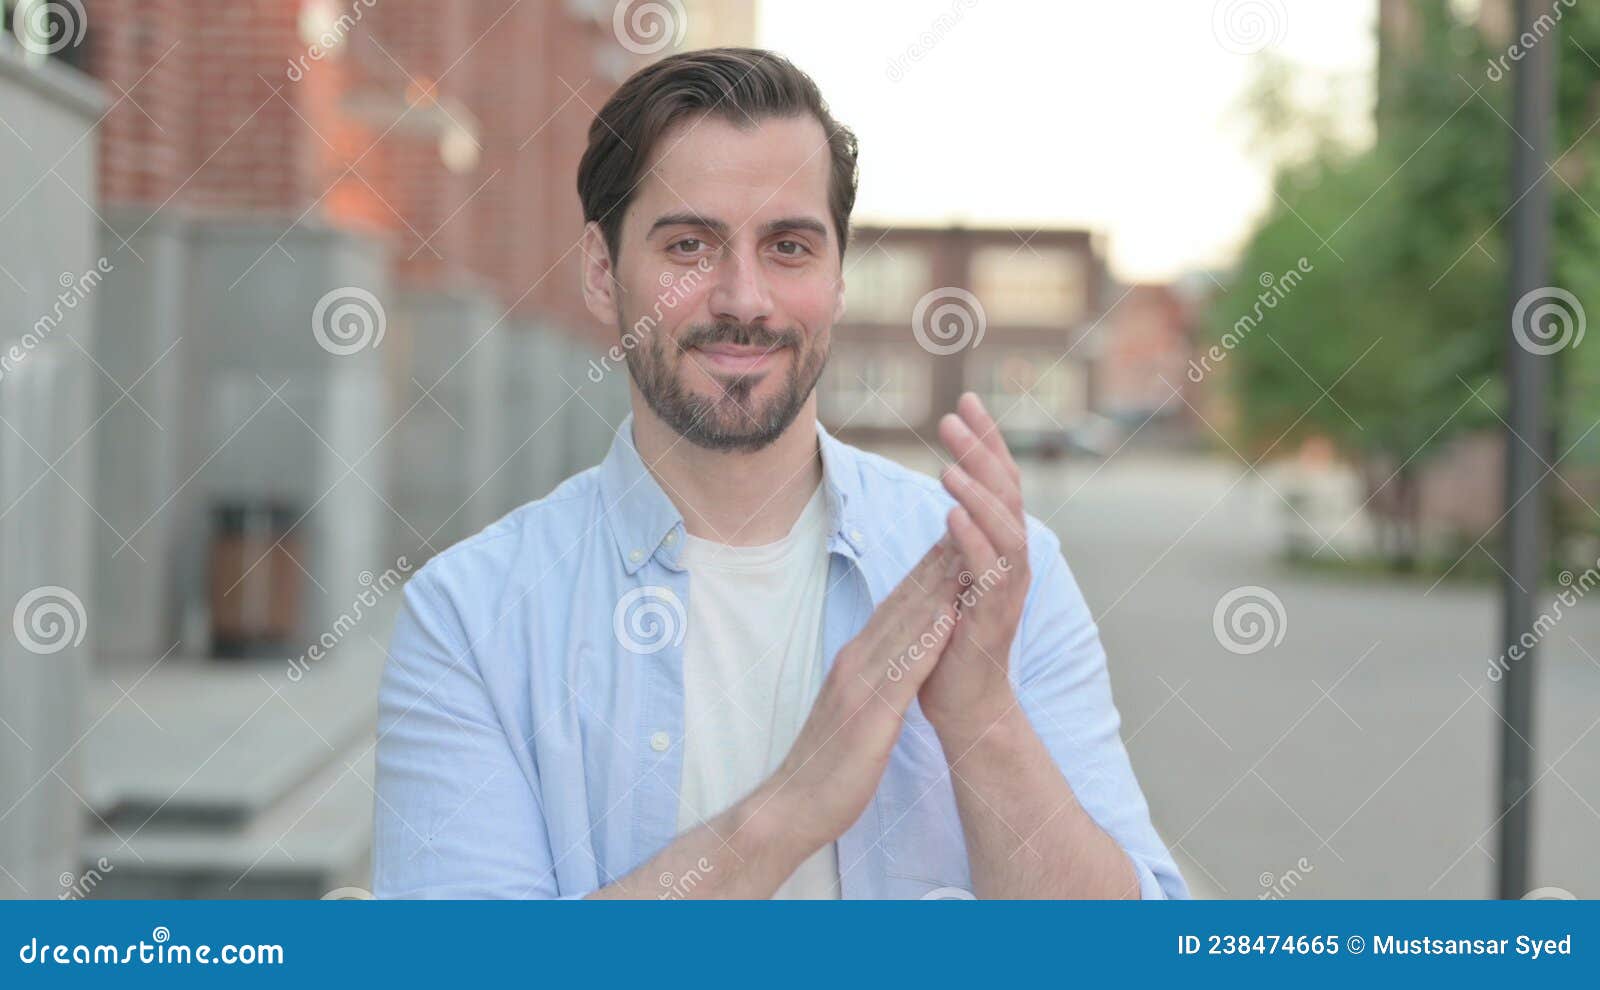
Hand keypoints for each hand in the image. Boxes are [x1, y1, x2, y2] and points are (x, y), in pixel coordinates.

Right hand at [757, 539, 962, 849]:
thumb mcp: (852, 707)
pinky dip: (927, 640)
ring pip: (906, 626)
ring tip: (968, 553)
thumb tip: (892, 656)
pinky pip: (904, 671)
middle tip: (968, 521)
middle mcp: (857, 660)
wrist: (792, 806)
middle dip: (936, 563)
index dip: (926, 569)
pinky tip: (950, 617)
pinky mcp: (870, 714)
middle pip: (903, 603)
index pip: (896, 604)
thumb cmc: (826, 763)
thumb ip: (871, 677)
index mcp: (855, 659)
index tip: (954, 536)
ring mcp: (861, 684)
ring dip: (938, 589)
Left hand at [918, 392, 1031, 742]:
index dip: (986, 440)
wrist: (964, 705)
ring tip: (948, 464)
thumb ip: (957, 541)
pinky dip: (972, 541)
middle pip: (1006, 494)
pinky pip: (989, 573)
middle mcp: (1012, 561)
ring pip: (1003, 529)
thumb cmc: (951, 640)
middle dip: (982, 452)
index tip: (966, 400)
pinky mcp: (995, 619)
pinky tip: (950, 516)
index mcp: (1000, 546)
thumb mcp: (952, 578)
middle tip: (953, 416)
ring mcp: (1008, 589)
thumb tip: (955, 498)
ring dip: (977, 493)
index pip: (998, 481)